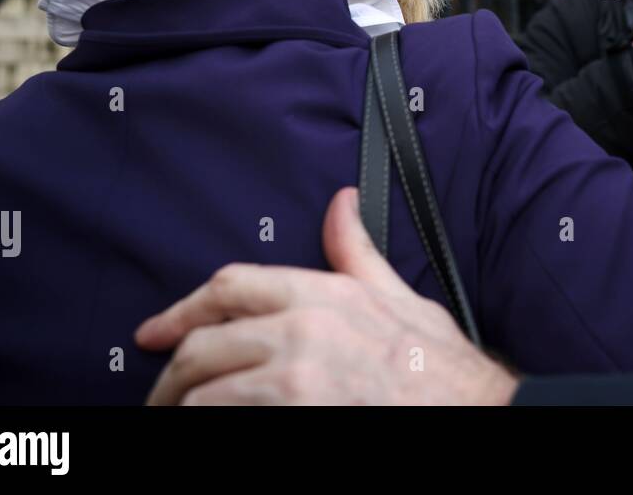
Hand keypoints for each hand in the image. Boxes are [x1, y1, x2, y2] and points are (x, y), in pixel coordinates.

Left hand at [135, 187, 518, 405]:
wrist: (477, 412)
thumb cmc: (443, 366)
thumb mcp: (400, 296)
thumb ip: (356, 253)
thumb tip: (341, 202)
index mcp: (323, 292)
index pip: (230, 287)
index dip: (182, 310)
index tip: (154, 334)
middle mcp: (302, 328)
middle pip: (203, 344)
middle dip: (172, 374)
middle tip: (161, 398)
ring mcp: (296, 376)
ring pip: (203, 391)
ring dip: (183, 409)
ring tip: (178, 420)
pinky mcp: (296, 415)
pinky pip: (225, 420)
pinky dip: (209, 425)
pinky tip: (210, 430)